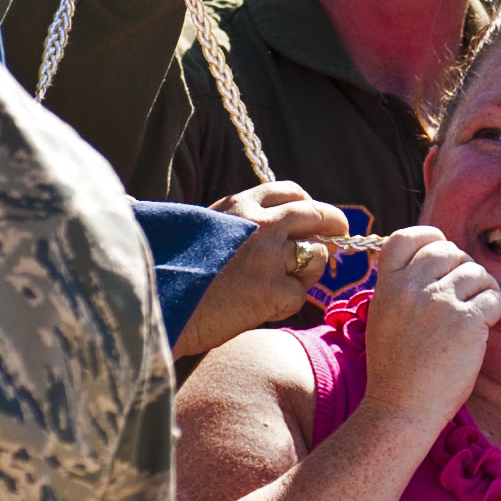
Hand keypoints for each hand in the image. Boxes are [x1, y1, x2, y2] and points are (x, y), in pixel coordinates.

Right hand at [172, 183, 354, 357]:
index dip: (308, 203)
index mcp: (239, 206)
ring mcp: (269, 257)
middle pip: (316, 214)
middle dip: (334, 223)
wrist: (159, 303)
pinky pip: (299, 295)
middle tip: (340, 233)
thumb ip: (236, 226)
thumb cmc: (173, 272)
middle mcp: (260, 225)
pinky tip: (263, 308)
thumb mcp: (204, 231)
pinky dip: (286, 304)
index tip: (316, 213)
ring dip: (308, 271)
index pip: (289, 192)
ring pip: (316, 256)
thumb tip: (272, 230)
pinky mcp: (273, 290)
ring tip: (285, 284)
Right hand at [356, 226, 500, 434]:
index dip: (430, 237)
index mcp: (388, 286)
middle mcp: (412, 288)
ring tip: (488, 308)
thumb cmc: (396, 371)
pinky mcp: (468, 321)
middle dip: (465, 266)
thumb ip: (401, 290)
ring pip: (477, 272)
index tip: (445, 248)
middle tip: (472, 289)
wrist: (402, 407)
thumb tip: (434, 267)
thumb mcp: (384, 319)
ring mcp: (440, 302)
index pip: (406, 237)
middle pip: (449, 251)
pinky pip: (497, 298)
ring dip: (488, 287)